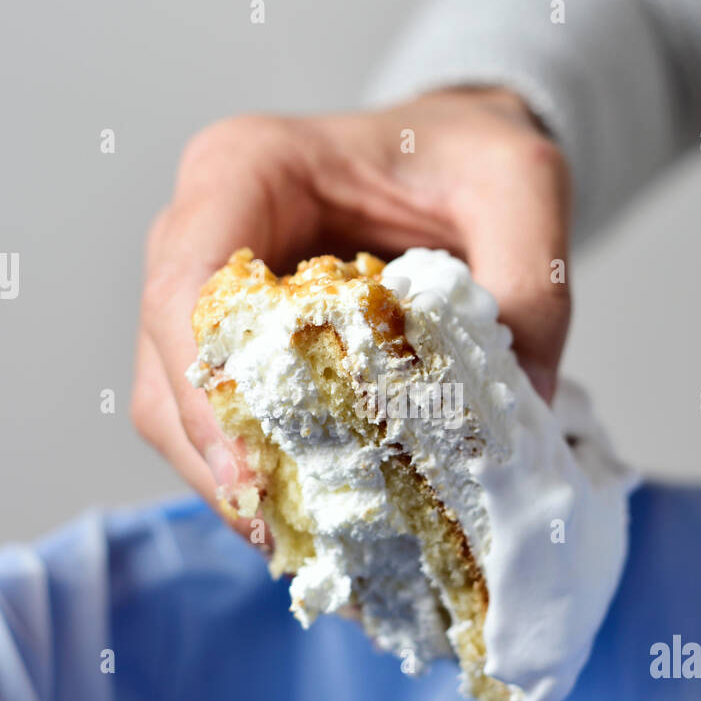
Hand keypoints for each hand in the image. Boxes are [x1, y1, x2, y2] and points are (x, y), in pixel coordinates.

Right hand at [133, 88, 570, 521]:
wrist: (454, 155)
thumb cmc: (467, 153)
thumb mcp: (522, 184)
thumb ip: (533, 280)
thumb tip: (523, 407)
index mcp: (245, 170)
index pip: (187, 287)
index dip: (205, 386)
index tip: (253, 469)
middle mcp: (200, 230)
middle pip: (167, 366)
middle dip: (219, 460)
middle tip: (288, 534)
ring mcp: (207, 295)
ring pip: (177, 408)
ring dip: (234, 483)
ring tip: (307, 547)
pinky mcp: (234, 347)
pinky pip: (219, 421)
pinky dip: (261, 475)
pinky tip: (318, 522)